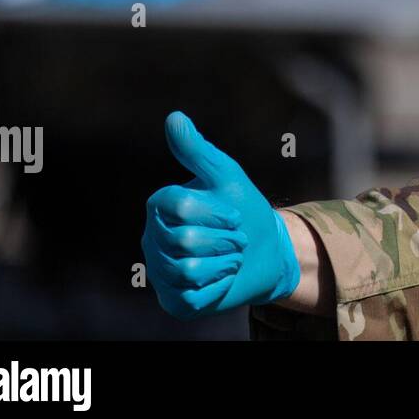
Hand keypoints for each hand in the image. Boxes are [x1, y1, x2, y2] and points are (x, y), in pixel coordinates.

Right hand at [142, 111, 299, 318]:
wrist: (266, 252)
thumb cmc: (244, 209)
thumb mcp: (226, 176)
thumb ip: (198, 150)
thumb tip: (174, 117)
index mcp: (160, 206)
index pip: (177, 206)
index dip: (214, 212)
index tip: (235, 214)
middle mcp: (152, 238)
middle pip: (185, 240)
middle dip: (224, 239)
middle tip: (236, 238)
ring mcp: (159, 272)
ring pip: (187, 270)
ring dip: (224, 263)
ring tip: (232, 257)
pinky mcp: (173, 301)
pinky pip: (192, 297)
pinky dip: (219, 285)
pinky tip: (223, 278)